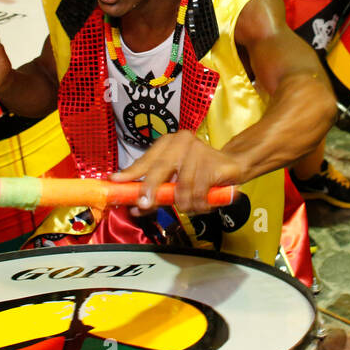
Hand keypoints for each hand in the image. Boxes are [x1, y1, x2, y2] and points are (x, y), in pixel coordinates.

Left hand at [110, 130, 244, 215]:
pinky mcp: (213, 163)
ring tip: (188, 208)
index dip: (131, 172)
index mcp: (169, 142)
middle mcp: (182, 141)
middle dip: (150, 188)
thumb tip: (136, 207)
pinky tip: (201, 205)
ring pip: (182, 185)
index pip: (147, 159)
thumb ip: (157, 190)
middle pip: (161, 167)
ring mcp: (199, 150)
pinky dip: (198, 204)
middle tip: (144, 204)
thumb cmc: (200, 172)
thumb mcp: (175, 180)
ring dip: (183, 203)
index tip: (116, 181)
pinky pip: (199, 191)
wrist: (233, 165)